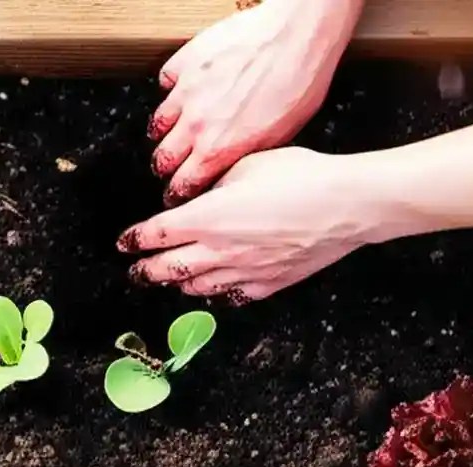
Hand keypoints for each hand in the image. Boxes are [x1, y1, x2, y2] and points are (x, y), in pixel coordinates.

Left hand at [118, 148, 391, 303]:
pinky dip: (214, 293)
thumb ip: (218, 183)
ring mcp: (243, 272)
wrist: (347, 205)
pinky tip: (212, 289)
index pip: (157, 234)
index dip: (136, 240)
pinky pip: (230, 296)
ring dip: (177, 283)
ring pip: (196, 287)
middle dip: (146, 271)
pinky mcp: (267, 285)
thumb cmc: (302, 176)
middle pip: (168, 268)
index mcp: (207, 217)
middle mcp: (219, 250)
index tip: (125, 243)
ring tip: (168, 279)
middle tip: (135, 271)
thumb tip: (205, 195)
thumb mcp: (250, 164)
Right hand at [150, 0, 362, 205]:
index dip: (177, 194)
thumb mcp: (280, 137)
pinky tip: (183, 90)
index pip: (182, 185)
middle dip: (166, 167)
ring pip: (158, 122)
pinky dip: (171, 89)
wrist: (297, 35)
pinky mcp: (186, 61)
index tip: (177, 194)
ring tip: (172, 131)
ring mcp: (186, 91)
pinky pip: (165, 81)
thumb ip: (244, 156)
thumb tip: (232, 167)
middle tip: (171, 167)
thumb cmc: (300, 82)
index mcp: (218, 149)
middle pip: (162, 158)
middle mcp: (196, 124)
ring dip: (164, 131)